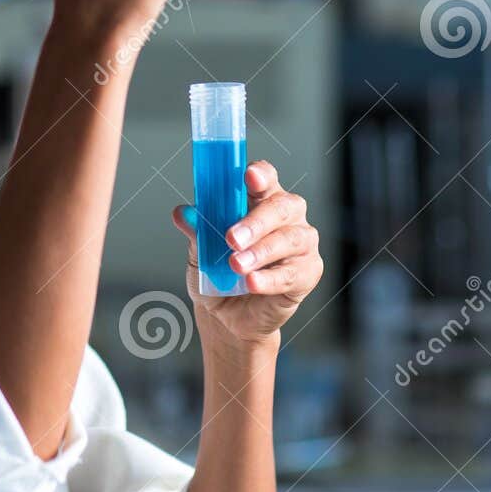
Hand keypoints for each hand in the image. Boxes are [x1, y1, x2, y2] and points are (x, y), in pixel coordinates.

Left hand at [172, 160, 322, 347]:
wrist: (227, 317)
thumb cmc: (219, 274)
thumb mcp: (200, 252)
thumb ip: (197, 232)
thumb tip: (182, 214)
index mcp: (260, 200)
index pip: (265, 178)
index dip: (260, 174)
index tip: (248, 176)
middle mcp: (287, 217)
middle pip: (281, 206)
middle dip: (256, 221)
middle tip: (231, 238)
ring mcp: (301, 244)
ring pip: (289, 239)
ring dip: (260, 251)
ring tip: (236, 264)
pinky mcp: (308, 273)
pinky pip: (292, 273)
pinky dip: (269, 279)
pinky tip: (252, 283)